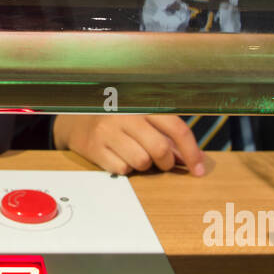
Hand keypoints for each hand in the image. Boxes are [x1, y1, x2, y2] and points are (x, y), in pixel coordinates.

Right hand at [53, 114, 208, 175]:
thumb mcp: (143, 119)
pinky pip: (122, 169)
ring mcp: (108, 130)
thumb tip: (192, 159)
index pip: (176, 128)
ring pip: (142, 162)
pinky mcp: (94, 146)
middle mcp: (126, 114)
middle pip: (160, 149)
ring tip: (134, 155)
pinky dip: (124, 168)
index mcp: (143, 104)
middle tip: (162, 163)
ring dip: (143, 165)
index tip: (198, 169)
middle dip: (166, 162)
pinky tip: (117, 156)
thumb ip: (167, 135)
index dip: (191, 152)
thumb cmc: (118, 119)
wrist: (75, 117)